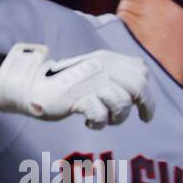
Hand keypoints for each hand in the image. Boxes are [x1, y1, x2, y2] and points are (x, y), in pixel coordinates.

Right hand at [0, 42, 154, 129]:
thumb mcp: (96, 72)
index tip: (145, 112)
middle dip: (143, 106)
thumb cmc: (68, 84)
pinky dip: (96, 124)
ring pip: (122, 103)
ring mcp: (91, 81)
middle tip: (137, 118)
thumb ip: (118, 71)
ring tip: (104, 117)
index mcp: (108, 59)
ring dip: (116, 117)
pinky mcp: (78, 97)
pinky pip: (100, 115)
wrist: (34, 86)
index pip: (142, 73)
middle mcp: (102, 67)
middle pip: (138, 87)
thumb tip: (143, 70)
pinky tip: (87, 122)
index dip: (148, 95)